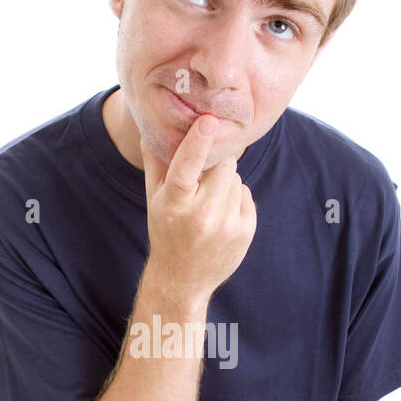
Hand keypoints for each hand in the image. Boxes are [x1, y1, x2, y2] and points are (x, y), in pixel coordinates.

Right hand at [142, 115, 255, 302]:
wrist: (183, 279)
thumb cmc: (166, 232)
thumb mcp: (154, 199)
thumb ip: (155, 163)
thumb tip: (154, 127)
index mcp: (175, 204)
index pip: (186, 167)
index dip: (198, 142)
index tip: (209, 121)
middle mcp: (202, 215)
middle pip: (222, 165)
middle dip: (215, 162)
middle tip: (204, 175)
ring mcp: (227, 225)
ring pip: (235, 178)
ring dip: (224, 182)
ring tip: (208, 202)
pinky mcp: (246, 231)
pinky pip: (246, 194)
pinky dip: (235, 197)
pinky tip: (221, 214)